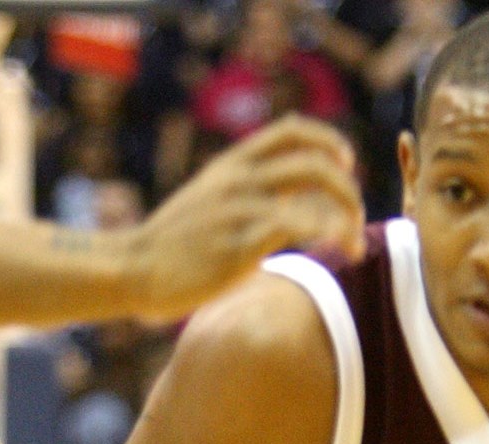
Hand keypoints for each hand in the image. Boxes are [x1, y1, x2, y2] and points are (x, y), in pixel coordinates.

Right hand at [119, 116, 365, 321]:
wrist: (132, 269)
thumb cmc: (173, 245)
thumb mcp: (209, 201)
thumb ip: (247, 192)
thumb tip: (291, 196)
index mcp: (231, 164)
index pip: (290, 130)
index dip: (327, 140)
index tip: (346, 164)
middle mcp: (238, 178)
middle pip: (314, 162)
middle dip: (348, 188)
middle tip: (357, 217)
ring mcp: (238, 208)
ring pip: (314, 193)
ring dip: (347, 218)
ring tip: (355, 247)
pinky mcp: (239, 242)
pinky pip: (296, 225)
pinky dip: (328, 233)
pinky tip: (338, 252)